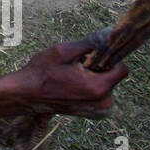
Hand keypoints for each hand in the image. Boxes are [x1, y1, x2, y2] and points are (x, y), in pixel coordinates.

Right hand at [13, 39, 127, 116]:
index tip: (94, 56)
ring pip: (107, 85)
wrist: (27, 94)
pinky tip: (74, 86)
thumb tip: (109, 34)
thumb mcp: (64, 51)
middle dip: (100, 69)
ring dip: (95, 78)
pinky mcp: (94, 114)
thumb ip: (90, 43)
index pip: (122, 69)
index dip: (110, 59)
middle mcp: (103, 102)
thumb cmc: (43, 72)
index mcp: (98, 87)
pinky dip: (91, 87)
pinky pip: (101, 95)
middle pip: (114, 77)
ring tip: (73, 78)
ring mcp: (99, 110)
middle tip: (77, 68)